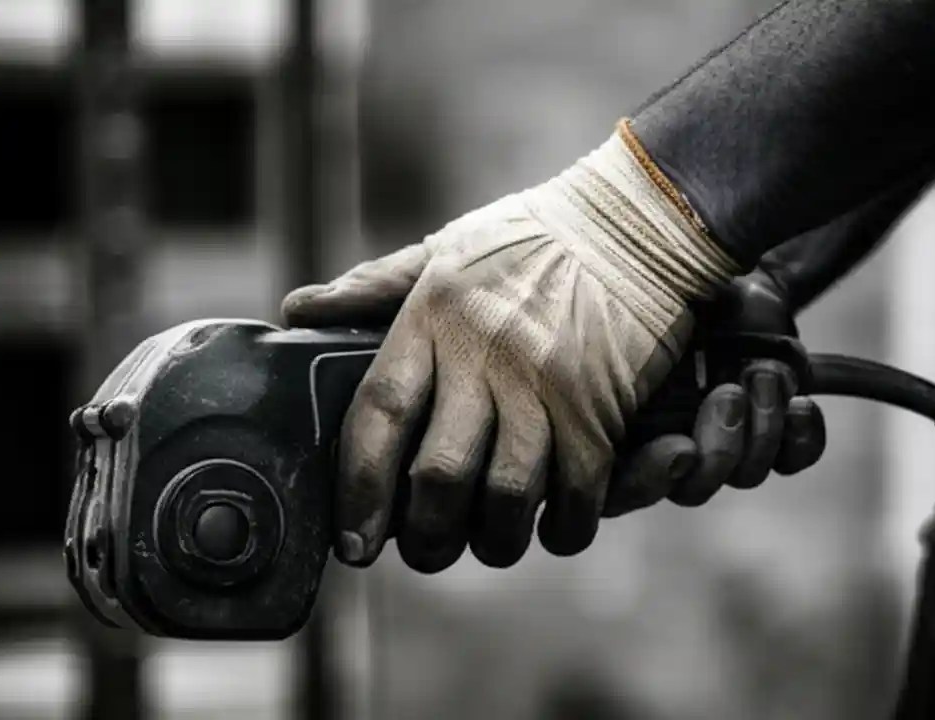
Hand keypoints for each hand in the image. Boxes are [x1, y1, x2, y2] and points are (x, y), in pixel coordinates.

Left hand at [283, 122, 739, 571]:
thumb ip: (373, 287)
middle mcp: (484, 354)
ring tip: (488, 546)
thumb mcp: (446, 249)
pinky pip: (577, 493)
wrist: (637, 221)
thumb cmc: (532, 238)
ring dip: (495, 541)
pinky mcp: (600, 409)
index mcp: (434, 315)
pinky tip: (553, 526)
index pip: (379, 412)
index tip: (353, 537)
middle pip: (440, 474)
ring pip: (507, 495)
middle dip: (427, 535)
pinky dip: (563, 527)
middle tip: (425, 553)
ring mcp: (546, 385)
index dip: (360, 485)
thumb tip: (297, 310)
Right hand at [598, 270, 826, 515]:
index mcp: (617, 426)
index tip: (680, 449)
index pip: (618, 491)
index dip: (647, 482)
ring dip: (763, 427)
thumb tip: (565, 418)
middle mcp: (667, 442)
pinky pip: (792, 459)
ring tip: (764, 371)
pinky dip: (801, 436)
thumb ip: (611, 363)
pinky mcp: (772, 428)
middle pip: (689, 490)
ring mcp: (723, 437)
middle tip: (728, 393)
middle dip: (718, 452)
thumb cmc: (667, 287)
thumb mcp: (633, 321)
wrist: (731, 272)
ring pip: (745, 475)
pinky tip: (801, 404)